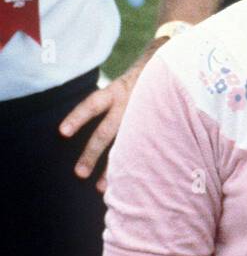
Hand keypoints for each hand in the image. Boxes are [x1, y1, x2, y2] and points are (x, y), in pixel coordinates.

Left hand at [58, 45, 157, 193]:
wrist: (176, 67)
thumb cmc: (145, 78)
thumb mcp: (127, 81)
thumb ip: (112, 98)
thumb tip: (91, 114)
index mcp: (118, 91)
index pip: (93, 105)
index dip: (78, 117)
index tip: (62, 132)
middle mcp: (130, 105)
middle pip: (107, 132)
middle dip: (92, 154)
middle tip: (79, 174)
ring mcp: (146, 116)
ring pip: (127, 145)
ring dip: (113, 168)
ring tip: (101, 188)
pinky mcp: (161, 122)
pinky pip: (149, 146)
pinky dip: (141, 164)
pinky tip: (135, 181)